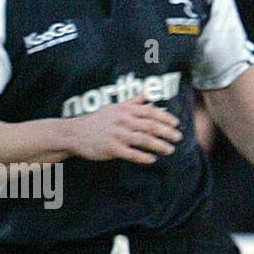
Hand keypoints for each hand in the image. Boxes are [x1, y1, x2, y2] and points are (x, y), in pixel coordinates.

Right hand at [66, 100, 180, 163]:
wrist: (74, 133)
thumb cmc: (97, 121)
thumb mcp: (115, 107)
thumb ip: (133, 102)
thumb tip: (148, 94)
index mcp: (125, 110)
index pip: (150, 112)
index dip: (165, 118)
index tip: (176, 124)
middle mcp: (122, 120)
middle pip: (150, 125)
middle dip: (167, 132)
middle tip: (178, 138)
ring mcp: (117, 134)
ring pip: (143, 140)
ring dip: (159, 145)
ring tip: (170, 150)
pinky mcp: (111, 148)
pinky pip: (131, 153)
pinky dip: (143, 157)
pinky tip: (152, 159)